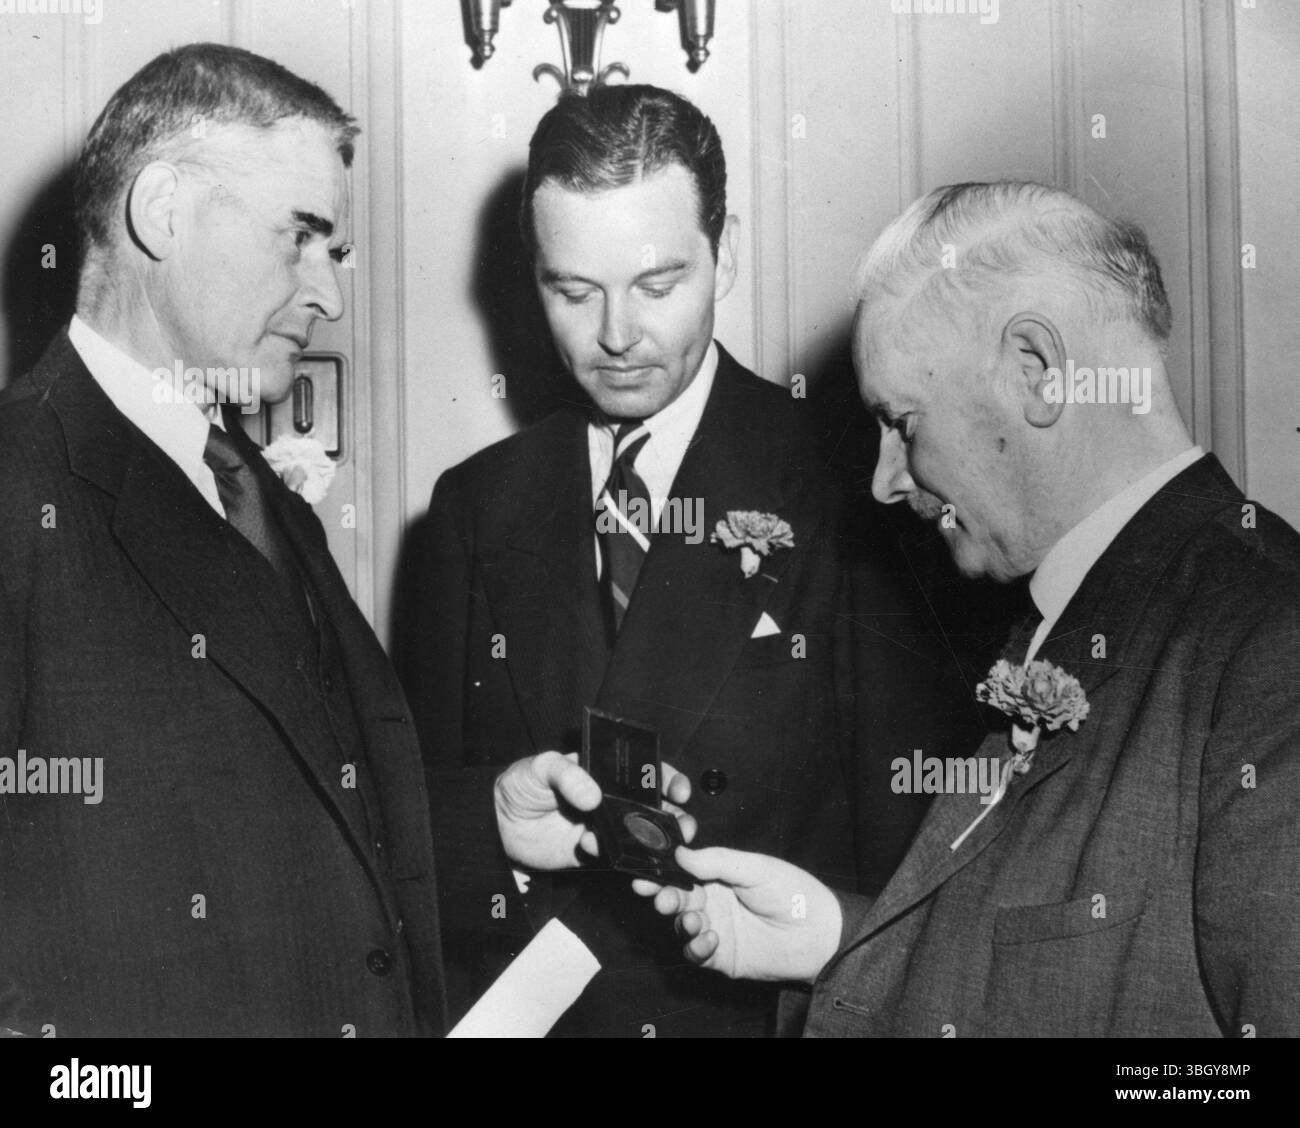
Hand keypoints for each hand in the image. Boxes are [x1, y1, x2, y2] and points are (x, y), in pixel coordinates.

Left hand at [494, 751, 695, 869]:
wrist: (497, 825)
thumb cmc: (521, 785)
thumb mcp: (540, 767)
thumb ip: (567, 775)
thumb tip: (593, 796)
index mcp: (606, 775)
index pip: (646, 774)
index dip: (668, 780)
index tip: (677, 790)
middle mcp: (613, 802)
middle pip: (655, 809)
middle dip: (675, 819)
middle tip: (682, 829)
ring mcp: (607, 830)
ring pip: (644, 838)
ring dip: (658, 846)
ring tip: (657, 852)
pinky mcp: (595, 856)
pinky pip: (620, 861)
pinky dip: (626, 864)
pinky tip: (608, 857)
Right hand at [632, 847, 841, 983]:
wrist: (818, 934)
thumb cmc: (793, 893)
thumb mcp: (755, 867)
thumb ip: (716, 861)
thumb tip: (679, 853)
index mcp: (719, 875)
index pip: (682, 870)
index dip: (662, 871)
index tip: (645, 872)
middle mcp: (713, 901)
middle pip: (676, 897)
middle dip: (662, 896)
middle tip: (660, 897)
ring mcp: (715, 928)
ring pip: (681, 925)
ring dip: (681, 921)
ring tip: (695, 919)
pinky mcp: (721, 956)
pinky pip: (696, 952)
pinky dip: (696, 946)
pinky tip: (711, 938)